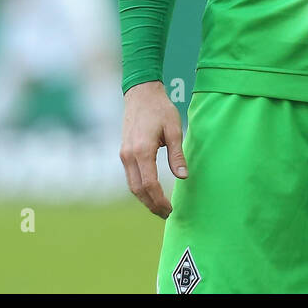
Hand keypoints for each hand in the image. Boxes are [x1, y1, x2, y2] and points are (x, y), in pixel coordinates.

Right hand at [119, 81, 187, 218]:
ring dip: (144, 199)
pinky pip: (130, 177)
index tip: (170, 208)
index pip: (149, 184)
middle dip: (151, 204)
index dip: (159, 199)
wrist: (141, 94)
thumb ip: (177, 155)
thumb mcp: (174, 130)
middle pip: (138, 189)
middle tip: (166, 214)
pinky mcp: (124, 152)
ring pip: (132, 185)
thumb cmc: (160, 109)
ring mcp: (124, 154)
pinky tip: (151, 192)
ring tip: (159, 207)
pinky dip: (140, 188)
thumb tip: (183, 177)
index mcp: (142, 151)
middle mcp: (129, 155)